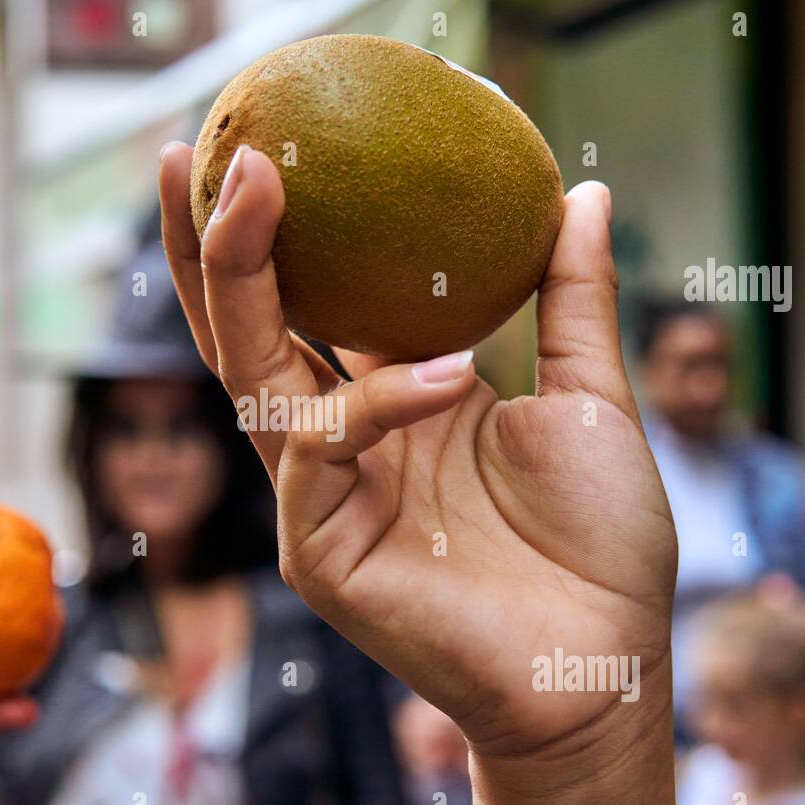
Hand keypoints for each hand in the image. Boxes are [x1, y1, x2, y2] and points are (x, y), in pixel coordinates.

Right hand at [159, 143, 677, 804]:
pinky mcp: (320, 553)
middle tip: (197, 153)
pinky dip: (381, 405)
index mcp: (392, 402)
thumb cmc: (597, 543)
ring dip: (242, 282)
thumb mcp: (590, 398)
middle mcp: (343, 442)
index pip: (312, 306)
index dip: (279, 233)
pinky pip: (327, 455)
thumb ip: (570, 298)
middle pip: (250, 330)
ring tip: (257, 189)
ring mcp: (322, 498)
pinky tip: (450, 376)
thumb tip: (579, 191)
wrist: (607, 660)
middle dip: (212, 244)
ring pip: (254, 378)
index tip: (268, 145)